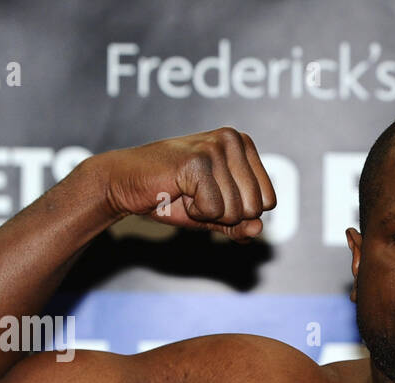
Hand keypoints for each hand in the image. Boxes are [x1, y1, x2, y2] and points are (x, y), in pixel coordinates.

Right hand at [97, 127, 276, 240]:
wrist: (126, 185)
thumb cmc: (170, 195)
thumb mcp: (214, 214)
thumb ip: (239, 224)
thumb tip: (258, 230)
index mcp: (243, 145)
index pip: (268, 201)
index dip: (239, 212)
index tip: (212, 196)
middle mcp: (233, 140)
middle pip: (255, 208)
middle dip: (224, 214)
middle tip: (196, 195)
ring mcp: (216, 148)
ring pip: (235, 211)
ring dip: (207, 213)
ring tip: (185, 192)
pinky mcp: (197, 161)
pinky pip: (214, 210)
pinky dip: (194, 212)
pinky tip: (178, 191)